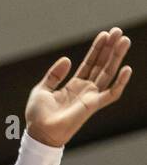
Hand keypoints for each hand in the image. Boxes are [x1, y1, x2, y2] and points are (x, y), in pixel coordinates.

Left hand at [25, 28, 131, 147]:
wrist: (39, 132)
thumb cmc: (38, 115)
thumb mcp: (42, 89)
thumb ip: (54, 75)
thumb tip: (67, 59)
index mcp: (74, 85)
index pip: (90, 63)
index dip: (97, 48)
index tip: (105, 34)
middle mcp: (85, 89)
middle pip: (102, 65)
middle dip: (110, 48)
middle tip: (119, 31)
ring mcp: (90, 97)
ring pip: (108, 73)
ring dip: (117, 57)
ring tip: (124, 40)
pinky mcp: (93, 106)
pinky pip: (111, 94)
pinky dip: (120, 82)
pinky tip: (127, 69)